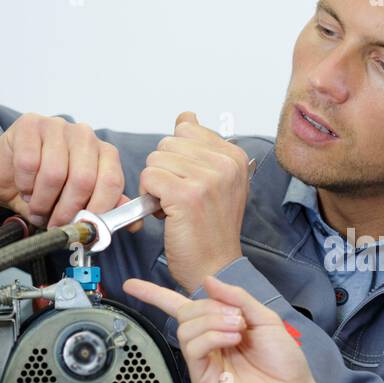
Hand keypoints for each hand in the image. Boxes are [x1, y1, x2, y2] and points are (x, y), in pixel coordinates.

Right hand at [0, 112, 137, 228]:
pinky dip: (25, 184)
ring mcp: (58, 127)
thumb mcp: (78, 204)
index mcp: (104, 153)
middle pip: (84, 179)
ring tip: (38, 208)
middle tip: (55, 224)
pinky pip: (29, 163)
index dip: (99, 209)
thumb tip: (134, 226)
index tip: (85, 227)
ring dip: (43, 200)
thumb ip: (106, 210)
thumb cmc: (46, 190)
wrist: (6, 175)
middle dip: (68, 210)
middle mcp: (85, 136)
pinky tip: (25, 187)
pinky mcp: (30, 124)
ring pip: (54, 173)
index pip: (112, 181)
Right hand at [123, 274, 325, 382]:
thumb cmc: (284, 361)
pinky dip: (212, 337)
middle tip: (239, 318)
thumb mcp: (265, 318)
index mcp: (219, 326)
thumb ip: (238, 298)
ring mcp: (203, 362)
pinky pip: (193, 349)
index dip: (154, 294)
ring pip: (186, 329)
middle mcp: (207, 343)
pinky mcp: (202, 379)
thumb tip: (208, 281)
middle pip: (185, 312)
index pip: (181, 307)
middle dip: (210, 307)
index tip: (131, 284)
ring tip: (239, 330)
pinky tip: (233, 339)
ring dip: (213, 321)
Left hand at [140, 112, 248, 292]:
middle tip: (180, 197)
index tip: (191, 181)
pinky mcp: (186, 195)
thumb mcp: (215, 181)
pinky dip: (149, 196)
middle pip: (168, 143)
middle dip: (165, 169)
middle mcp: (225, 164)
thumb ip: (200, 146)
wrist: (214, 266)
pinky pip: (149, 176)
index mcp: (234, 157)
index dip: (178, 156)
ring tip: (174, 206)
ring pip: (156, 159)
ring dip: (156, 184)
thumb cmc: (211, 229)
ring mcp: (208, 178)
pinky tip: (165, 212)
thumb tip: (186, 116)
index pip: (187, 129)